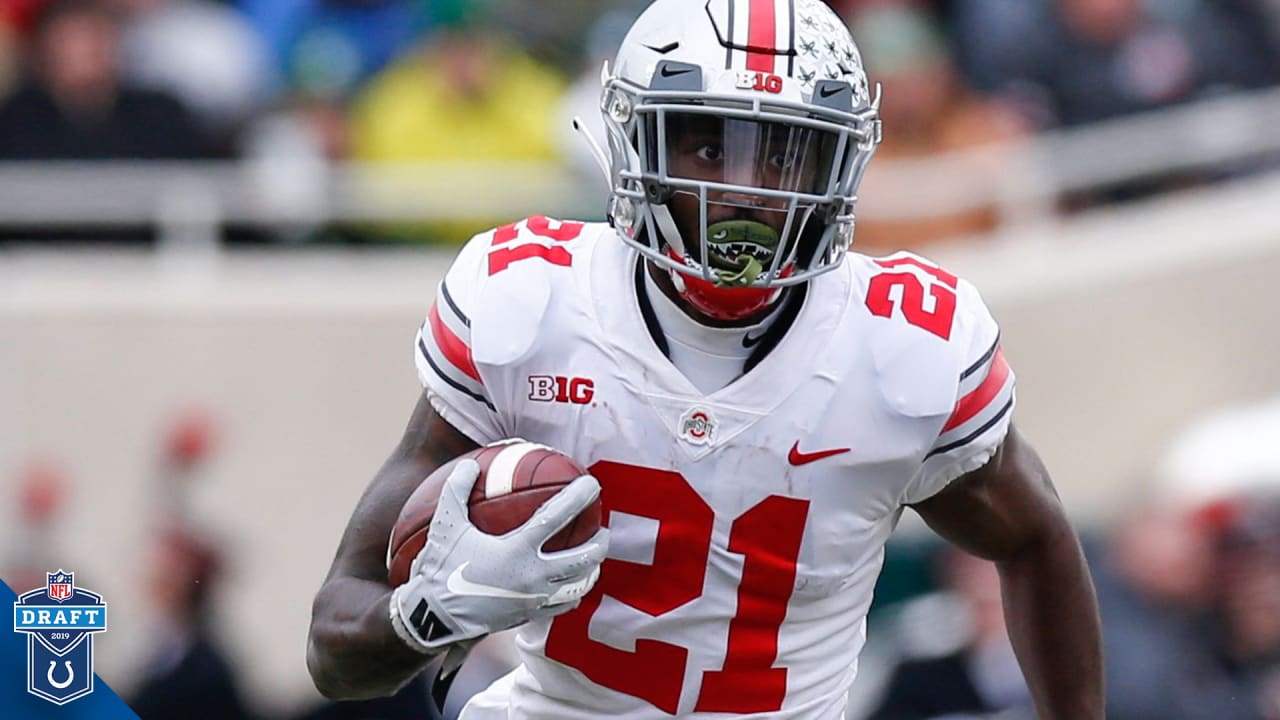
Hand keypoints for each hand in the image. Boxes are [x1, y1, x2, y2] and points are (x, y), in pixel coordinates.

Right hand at [388, 459, 608, 652]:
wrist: (432, 617)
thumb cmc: (440, 568)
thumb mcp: (445, 525)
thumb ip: (457, 490)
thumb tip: (468, 464)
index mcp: (517, 549)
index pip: (557, 517)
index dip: (578, 497)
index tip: (593, 483)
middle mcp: (533, 576)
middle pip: (584, 558)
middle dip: (600, 541)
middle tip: (604, 529)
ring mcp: (534, 599)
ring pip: (579, 586)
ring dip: (592, 570)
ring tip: (594, 559)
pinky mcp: (529, 616)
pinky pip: (562, 606)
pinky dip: (573, 594)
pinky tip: (571, 586)